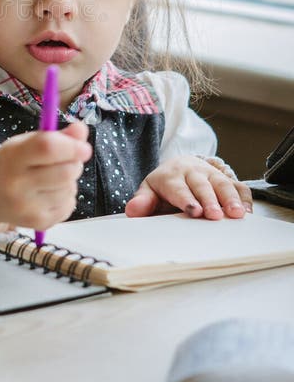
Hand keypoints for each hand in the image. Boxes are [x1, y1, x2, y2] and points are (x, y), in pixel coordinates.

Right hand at [0, 121, 91, 230]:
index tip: (83, 147)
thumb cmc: (9, 163)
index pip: (47, 148)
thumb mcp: (24, 143)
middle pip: (65, 172)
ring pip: (70, 188)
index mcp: (12, 157)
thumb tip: (82, 130)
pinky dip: (66, 196)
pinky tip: (49, 193)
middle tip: (66, 159)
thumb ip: (55, 136)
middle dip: (74, 163)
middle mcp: (17, 185)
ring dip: (68, 180)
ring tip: (51, 177)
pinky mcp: (39, 223)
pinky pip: (69, 205)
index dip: (71, 146)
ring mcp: (28, 208)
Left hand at [124, 155, 253, 218]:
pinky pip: (238, 186)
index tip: (194, 211)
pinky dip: (245, 198)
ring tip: (237, 214)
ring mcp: (211, 174)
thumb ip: (142, 201)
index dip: (186, 200)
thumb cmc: (164, 186)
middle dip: (210, 200)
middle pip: (202, 186)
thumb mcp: (149, 191)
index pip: (178, 188)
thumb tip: (133, 211)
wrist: (180, 166)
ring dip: (230, 199)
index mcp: (172, 176)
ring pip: (222, 184)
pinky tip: (248, 212)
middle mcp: (193, 172)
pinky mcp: (226, 178)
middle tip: (215, 216)